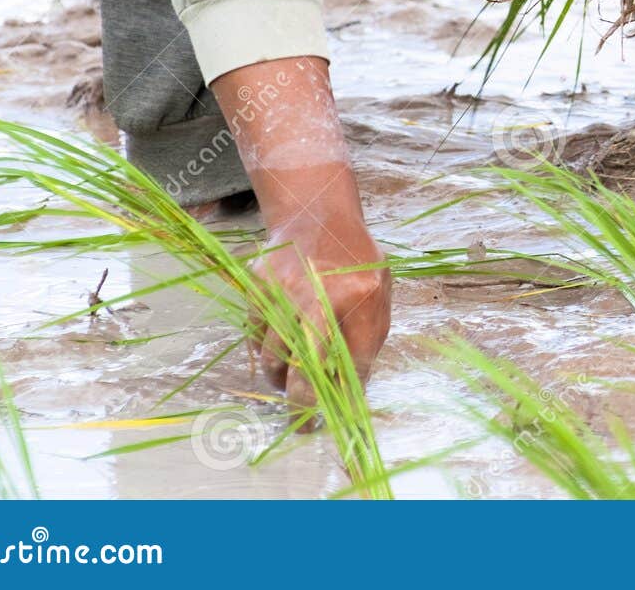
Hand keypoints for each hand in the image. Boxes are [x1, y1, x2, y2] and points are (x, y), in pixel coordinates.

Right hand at [253, 214, 390, 408]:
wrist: (317, 215)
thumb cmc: (355, 259)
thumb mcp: (379, 290)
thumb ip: (369, 338)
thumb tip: (352, 391)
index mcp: (360, 295)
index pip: (354, 361)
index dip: (346, 394)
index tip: (337, 414)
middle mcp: (318, 294)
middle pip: (305, 366)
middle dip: (303, 402)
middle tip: (304, 420)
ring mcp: (282, 291)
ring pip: (273, 357)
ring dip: (280, 379)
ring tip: (289, 382)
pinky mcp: (256, 289)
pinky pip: (255, 337)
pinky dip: (265, 352)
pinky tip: (277, 348)